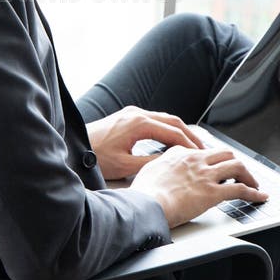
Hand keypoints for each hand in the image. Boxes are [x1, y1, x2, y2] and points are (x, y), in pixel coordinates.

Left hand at [86, 105, 203, 180]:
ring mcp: (132, 113)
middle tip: (204, 148)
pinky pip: (154, 119)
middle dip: (190, 134)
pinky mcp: (127, 117)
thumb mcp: (126, 165)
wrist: (76, 146)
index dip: (190, 144)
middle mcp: (137, 114)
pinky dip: (167, 128)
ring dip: (179, 130)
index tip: (201, 154)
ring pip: (164, 119)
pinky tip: (172, 140)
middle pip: (172, 121)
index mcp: (139, 123)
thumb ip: (151, 163)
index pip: (173, 132)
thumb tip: (172, 163)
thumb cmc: (96, 155)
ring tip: (192, 144)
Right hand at [130, 145, 267, 226]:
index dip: (214, 160)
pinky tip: (259, 197)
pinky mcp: (213, 192)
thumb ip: (160, 165)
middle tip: (240, 174)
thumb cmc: (144, 192)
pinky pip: (240, 190)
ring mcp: (206, 175)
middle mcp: (196, 160)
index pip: (204, 151)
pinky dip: (253, 193)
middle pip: (225, 154)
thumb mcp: (148, 169)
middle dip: (236, 163)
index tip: (217, 167)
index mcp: (180, 153)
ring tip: (254, 184)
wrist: (146, 204)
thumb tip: (161, 169)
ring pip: (237, 166)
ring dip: (248, 175)